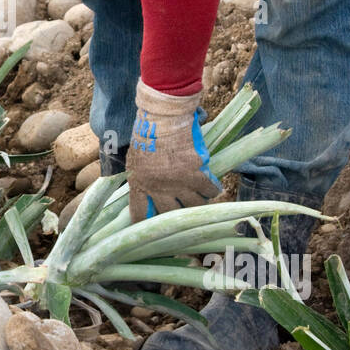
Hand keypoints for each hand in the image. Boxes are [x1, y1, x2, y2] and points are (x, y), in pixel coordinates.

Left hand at [125, 78, 221, 222]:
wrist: (162, 117)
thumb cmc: (147, 132)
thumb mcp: (135, 157)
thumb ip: (140, 175)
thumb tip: (146, 186)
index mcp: (139, 183)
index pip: (139, 212)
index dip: (145, 224)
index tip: (152, 231)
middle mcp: (157, 188)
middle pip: (170, 214)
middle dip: (178, 218)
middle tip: (184, 218)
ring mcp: (176, 182)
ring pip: (193, 205)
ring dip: (199, 204)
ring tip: (202, 202)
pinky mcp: (194, 173)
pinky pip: (208, 189)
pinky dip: (212, 190)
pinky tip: (214, 189)